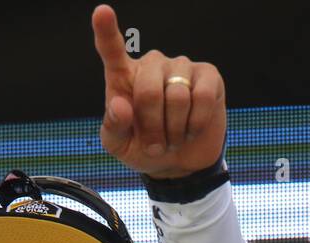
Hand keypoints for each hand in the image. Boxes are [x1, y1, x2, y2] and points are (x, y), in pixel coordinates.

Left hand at [91, 3, 226, 178]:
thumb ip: (113, 127)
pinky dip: (195, 124)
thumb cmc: (144, 148)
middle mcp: (152, 65)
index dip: (107, 31)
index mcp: (124, 78)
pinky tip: (191, 129)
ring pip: (177, 97)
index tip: (102, 12)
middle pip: (148, 91)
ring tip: (173, 138)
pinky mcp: (208, 74)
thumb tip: (120, 105)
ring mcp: (181, 66)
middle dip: (152, 127)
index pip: (112, 51)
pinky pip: (203, 98)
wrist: (180, 161)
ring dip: (174, 130)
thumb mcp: (119, 145)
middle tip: (155, 146)